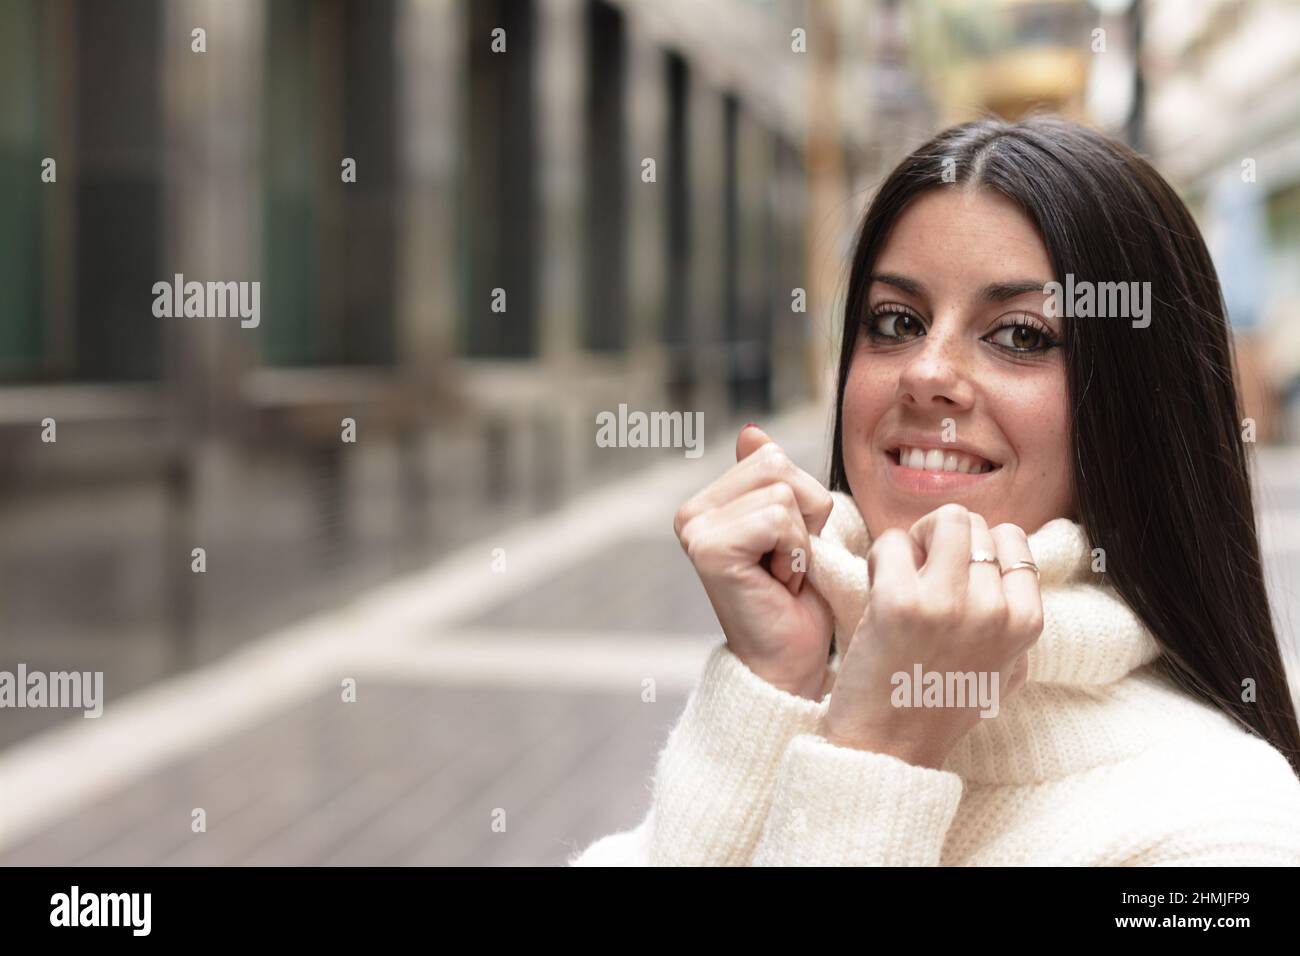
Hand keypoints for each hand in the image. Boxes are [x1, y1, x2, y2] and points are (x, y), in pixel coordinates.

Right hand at [674, 425, 835, 699]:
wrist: (790, 662)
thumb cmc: (796, 600)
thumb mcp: (793, 526)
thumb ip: (770, 480)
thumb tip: (751, 432)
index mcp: (707, 502)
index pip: (771, 456)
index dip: (801, 504)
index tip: (785, 551)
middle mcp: (691, 512)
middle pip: (776, 466)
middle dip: (802, 516)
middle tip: (785, 563)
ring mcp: (696, 530)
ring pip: (783, 494)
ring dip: (801, 541)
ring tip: (782, 575)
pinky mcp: (710, 549)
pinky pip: (779, 520)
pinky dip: (795, 554)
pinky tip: (778, 583)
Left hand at [820, 504, 1043, 767]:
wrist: (888, 747)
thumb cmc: (940, 705)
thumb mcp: (1006, 668)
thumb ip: (1016, 617)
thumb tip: (1012, 562)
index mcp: (1026, 622)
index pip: (1011, 538)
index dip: (976, 550)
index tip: (954, 579)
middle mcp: (994, 610)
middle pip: (973, 523)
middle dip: (942, 540)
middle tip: (920, 577)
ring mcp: (948, 605)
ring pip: (944, 519)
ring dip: (917, 540)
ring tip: (902, 576)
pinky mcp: (899, 603)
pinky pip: (892, 541)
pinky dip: (881, 557)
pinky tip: (878, 589)